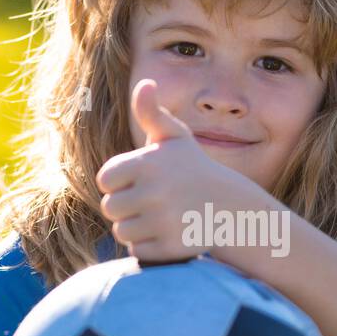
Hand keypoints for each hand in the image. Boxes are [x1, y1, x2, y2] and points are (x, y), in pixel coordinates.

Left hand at [95, 78, 256, 261]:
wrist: (230, 207)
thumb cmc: (193, 169)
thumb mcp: (174, 138)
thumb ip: (153, 113)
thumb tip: (146, 84)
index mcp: (150, 163)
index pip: (106, 179)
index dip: (119, 182)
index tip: (140, 180)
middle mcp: (156, 192)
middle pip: (111, 208)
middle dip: (126, 207)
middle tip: (150, 201)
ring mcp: (165, 222)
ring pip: (122, 232)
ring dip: (135, 228)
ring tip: (158, 217)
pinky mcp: (172, 248)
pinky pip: (138, 251)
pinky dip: (148, 247)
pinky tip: (167, 234)